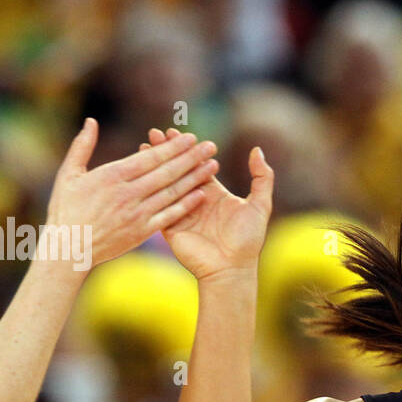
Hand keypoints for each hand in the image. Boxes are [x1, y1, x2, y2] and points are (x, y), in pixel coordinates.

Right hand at [43, 118, 219, 272]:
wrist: (69, 249)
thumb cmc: (66, 209)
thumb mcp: (69, 174)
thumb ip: (82, 146)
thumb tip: (91, 121)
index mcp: (111, 176)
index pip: (149, 157)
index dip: (172, 147)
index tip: (190, 137)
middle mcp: (127, 194)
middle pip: (166, 172)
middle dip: (191, 158)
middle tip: (211, 145)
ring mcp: (136, 214)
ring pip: (171, 192)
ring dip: (194, 178)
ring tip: (213, 166)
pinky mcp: (142, 232)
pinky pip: (169, 216)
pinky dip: (186, 205)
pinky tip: (202, 194)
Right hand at [140, 126, 273, 280]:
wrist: (231, 269)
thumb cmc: (248, 239)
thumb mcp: (259, 205)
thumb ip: (261, 177)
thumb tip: (257, 150)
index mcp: (214, 193)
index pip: (197, 166)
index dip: (186, 150)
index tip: (175, 132)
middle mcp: (196, 200)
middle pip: (179, 171)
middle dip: (166, 152)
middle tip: (154, 133)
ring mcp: (182, 213)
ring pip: (166, 184)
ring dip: (154, 166)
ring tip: (143, 146)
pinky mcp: (170, 226)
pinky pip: (160, 205)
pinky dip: (150, 189)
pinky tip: (140, 173)